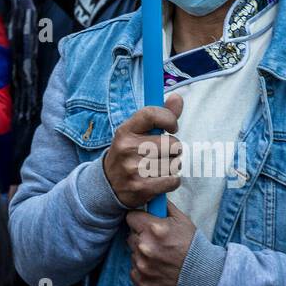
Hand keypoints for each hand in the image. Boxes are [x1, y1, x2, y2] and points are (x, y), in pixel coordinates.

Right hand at [102, 93, 184, 208]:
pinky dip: (172, 181)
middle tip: (163, 153)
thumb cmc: (129, 154)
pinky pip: (173, 180)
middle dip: (174, 149)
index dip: (169, 119)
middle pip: (172, 143)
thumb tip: (178, 97)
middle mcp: (127, 148)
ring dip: (173, 166)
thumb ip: (159, 116)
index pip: (151, 114)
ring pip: (175, 163)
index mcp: (125, 131)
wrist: (107, 185)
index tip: (173, 128)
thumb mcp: (135, 133)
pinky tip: (160, 180)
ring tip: (159, 167)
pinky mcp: (141, 188)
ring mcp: (133, 169)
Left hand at [126, 200, 196, 285]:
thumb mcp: (182, 220)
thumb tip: (153, 196)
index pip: (130, 217)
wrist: (205, 277)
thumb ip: (164, 207)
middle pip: (131, 236)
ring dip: (142, 254)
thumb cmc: (194, 247)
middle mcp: (144, 247)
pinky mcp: (142, 282)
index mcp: (153, 229)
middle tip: (157, 242)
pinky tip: (157, 269)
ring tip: (160, 257)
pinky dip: (143, 270)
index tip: (146, 224)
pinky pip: (134, 271)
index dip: (139, 219)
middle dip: (141, 237)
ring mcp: (142, 266)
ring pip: (132, 253)